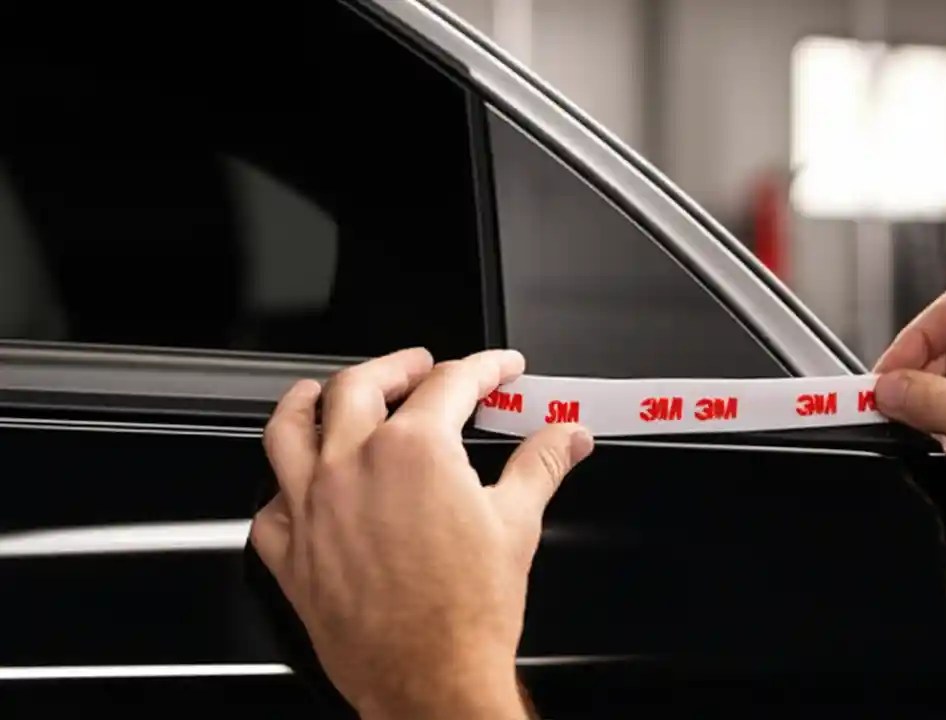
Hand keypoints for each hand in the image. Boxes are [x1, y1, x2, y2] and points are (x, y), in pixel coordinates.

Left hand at [249, 348, 594, 718]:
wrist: (430, 678)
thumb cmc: (467, 611)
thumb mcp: (518, 524)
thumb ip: (541, 465)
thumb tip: (566, 437)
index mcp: (414, 449)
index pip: (452, 381)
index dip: (485, 368)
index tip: (500, 369)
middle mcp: (352, 464)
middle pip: (361, 384)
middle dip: (397, 366)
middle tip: (421, 367)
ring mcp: (312, 505)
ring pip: (290, 428)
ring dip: (309, 402)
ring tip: (323, 393)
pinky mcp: (289, 551)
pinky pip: (269, 504)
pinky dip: (283, 487)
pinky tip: (298, 486)